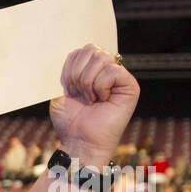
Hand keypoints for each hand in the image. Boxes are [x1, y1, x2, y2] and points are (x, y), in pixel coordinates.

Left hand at [49, 45, 139, 168]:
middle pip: (91, 49)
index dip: (69, 68)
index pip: (80, 50)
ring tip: (89, 98)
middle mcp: (106, 70)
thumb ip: (67, 71)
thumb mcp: (61, 92)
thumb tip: (70, 54)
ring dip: (86, 81)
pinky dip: (100, 86)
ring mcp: (119, 77)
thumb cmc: (70, 122)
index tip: (67, 89)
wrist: (79, 142)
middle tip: (78, 94)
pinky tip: (100, 100)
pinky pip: (112, 70)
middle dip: (76, 73)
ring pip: (101, 57)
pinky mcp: (130, 85)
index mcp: (90, 70)